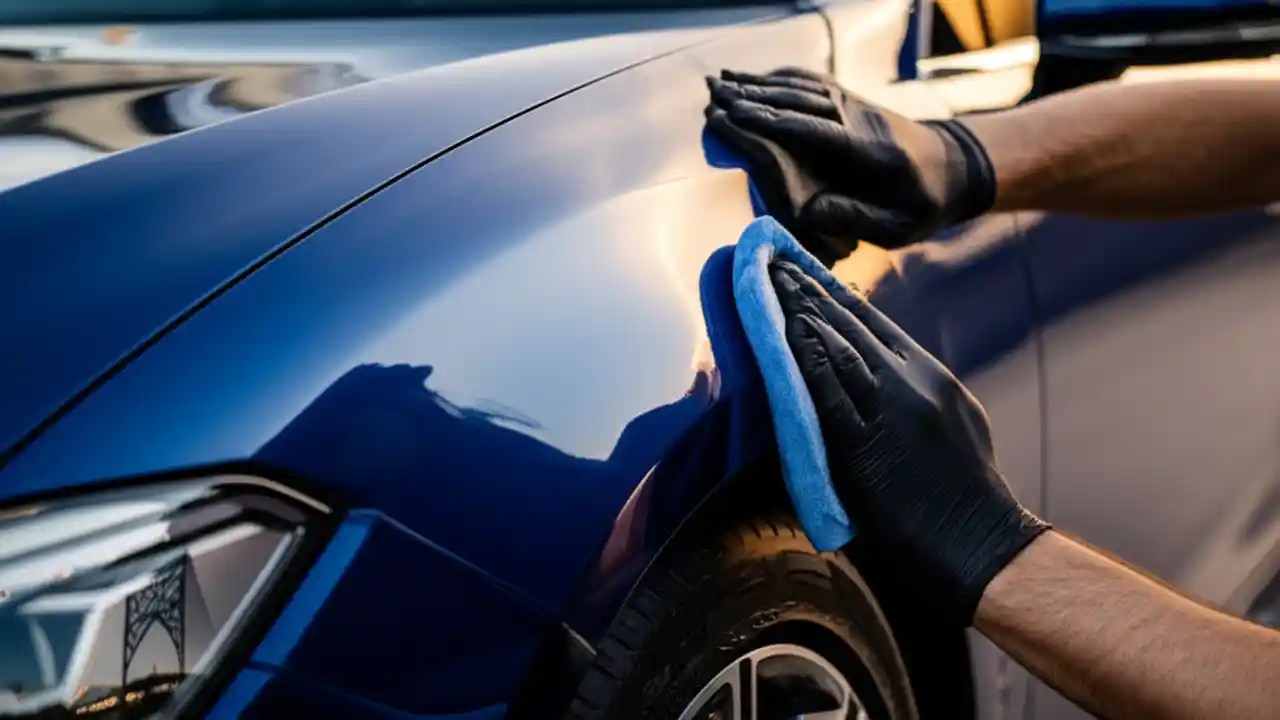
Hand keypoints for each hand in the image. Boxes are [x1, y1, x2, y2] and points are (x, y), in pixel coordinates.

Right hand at [706, 68, 995, 259]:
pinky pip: (813, 84)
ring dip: (760, 83)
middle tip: (712, 93)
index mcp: (868, 151)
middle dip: (754, 96)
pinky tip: (755, 79)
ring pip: (803, 87)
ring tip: (721, 80)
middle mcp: (859, 119)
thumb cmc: (926, 205)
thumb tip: (809, 211)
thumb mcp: (899, 227)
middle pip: (800, 101)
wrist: (959, 167)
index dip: (773, 121)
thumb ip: (856, 218)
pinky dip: (781, 78)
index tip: (735, 115)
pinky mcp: (853, 104)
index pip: (813, 129)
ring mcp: (856, 106)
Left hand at [770, 261, 1046, 623]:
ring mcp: (891, 413)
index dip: (836, 297)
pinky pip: (829, 395)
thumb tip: (886, 372)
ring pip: (841, 350)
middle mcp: (913, 384)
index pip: (876, 325)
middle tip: (776, 265)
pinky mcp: (867, 447)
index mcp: (933, 377)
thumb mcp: (957, 424)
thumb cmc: (965, 494)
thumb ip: (921, 394)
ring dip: (803, 315)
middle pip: (852, 327)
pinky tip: (787, 335)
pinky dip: (807, 361)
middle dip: (810, 294)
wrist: (978, 544)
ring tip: (772, 286)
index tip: (807, 273)